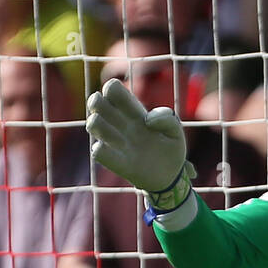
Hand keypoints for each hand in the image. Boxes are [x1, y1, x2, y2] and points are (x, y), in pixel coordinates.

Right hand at [85, 78, 193, 206]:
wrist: (171, 178)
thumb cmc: (171, 150)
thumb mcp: (175, 131)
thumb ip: (167, 118)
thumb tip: (147, 120)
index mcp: (133, 111)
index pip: (112, 89)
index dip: (111, 89)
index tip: (127, 104)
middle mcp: (120, 124)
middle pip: (95, 101)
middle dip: (96, 102)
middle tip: (114, 116)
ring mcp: (116, 143)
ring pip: (92, 123)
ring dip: (98, 125)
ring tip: (119, 137)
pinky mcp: (117, 163)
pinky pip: (98, 152)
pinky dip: (102, 150)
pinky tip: (120, 153)